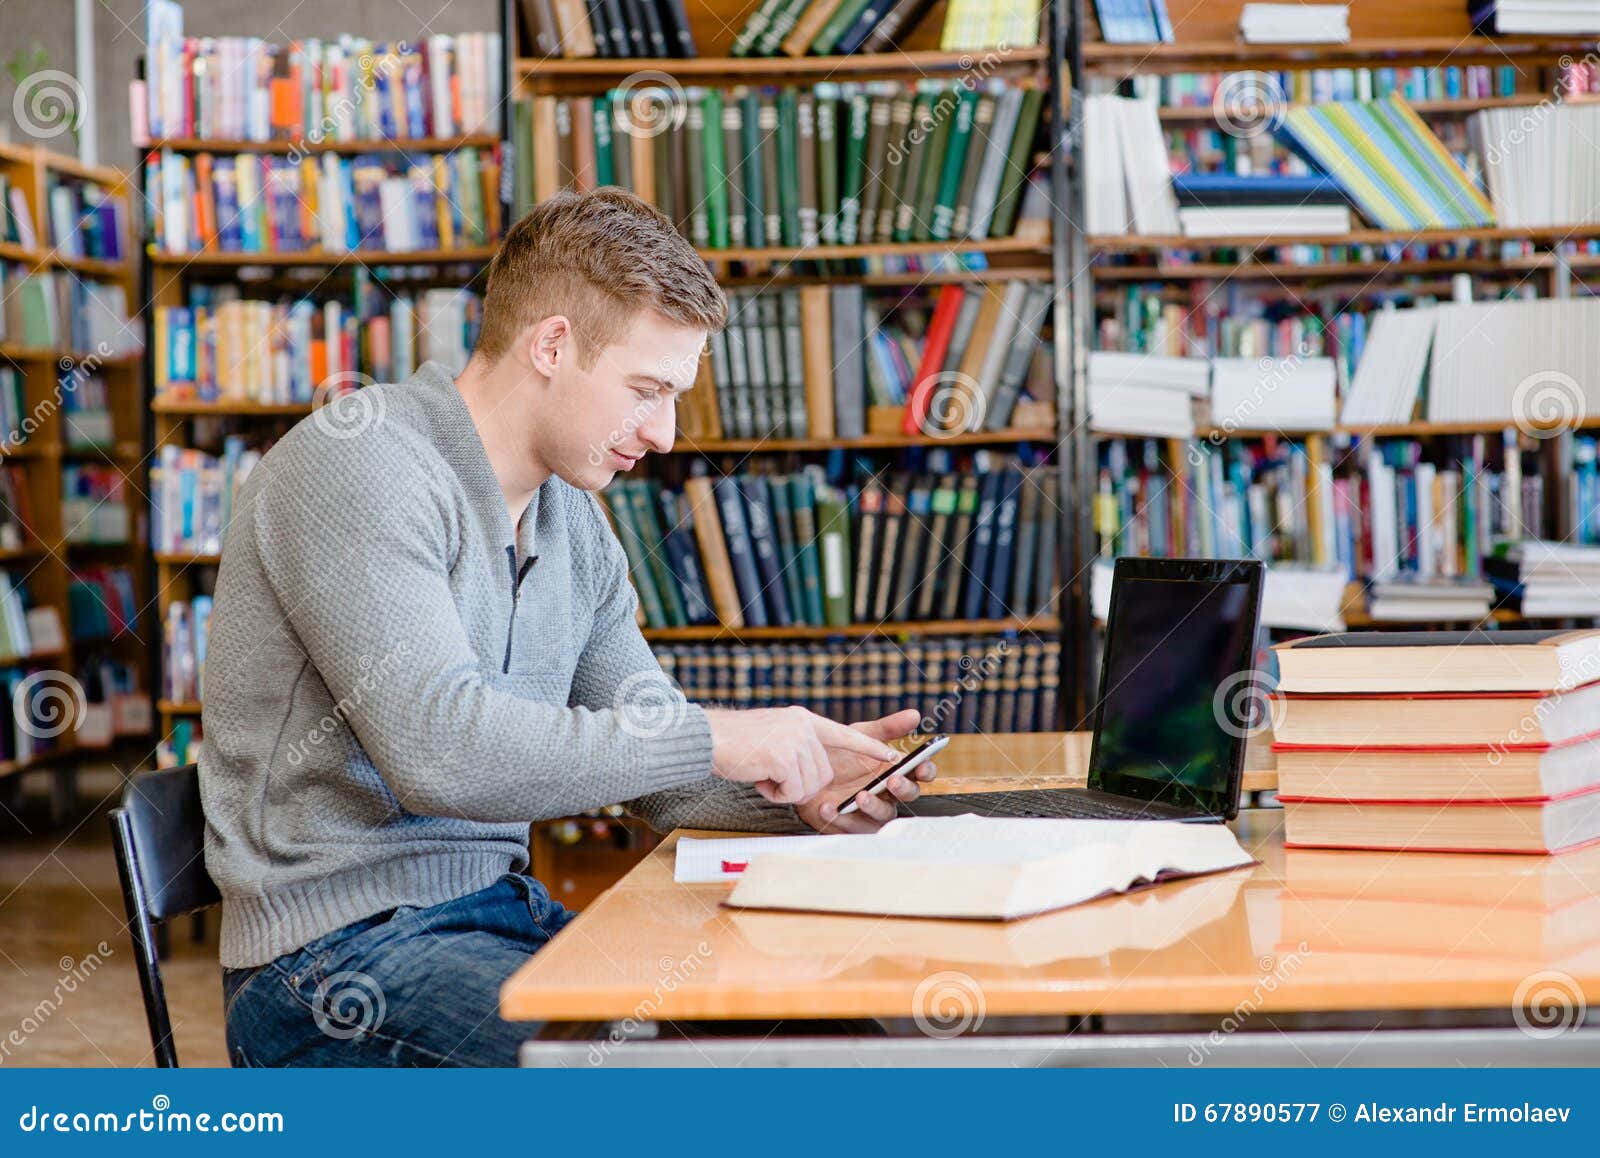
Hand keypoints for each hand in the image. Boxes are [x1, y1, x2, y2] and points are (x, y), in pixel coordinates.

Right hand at [704, 705, 899, 804]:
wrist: (708, 738)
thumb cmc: (735, 744)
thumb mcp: (773, 736)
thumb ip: (796, 746)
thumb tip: (812, 773)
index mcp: (803, 720)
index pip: (845, 734)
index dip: (869, 748)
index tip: (891, 755)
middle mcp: (804, 727)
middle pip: (823, 774)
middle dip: (799, 785)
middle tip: (772, 775)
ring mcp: (796, 740)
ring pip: (809, 785)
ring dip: (785, 790)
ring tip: (763, 774)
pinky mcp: (786, 757)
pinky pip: (793, 792)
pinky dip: (775, 794)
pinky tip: (759, 779)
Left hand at [795, 708, 938, 833]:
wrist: (806, 768)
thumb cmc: (840, 754)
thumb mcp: (861, 735)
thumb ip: (887, 727)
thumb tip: (915, 714)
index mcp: (895, 769)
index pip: (920, 773)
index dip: (925, 771)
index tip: (921, 766)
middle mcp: (888, 793)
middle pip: (907, 796)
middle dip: (902, 789)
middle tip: (891, 780)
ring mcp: (871, 811)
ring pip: (883, 816)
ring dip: (874, 807)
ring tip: (859, 796)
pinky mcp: (850, 824)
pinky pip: (852, 828)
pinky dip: (841, 819)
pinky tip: (828, 806)